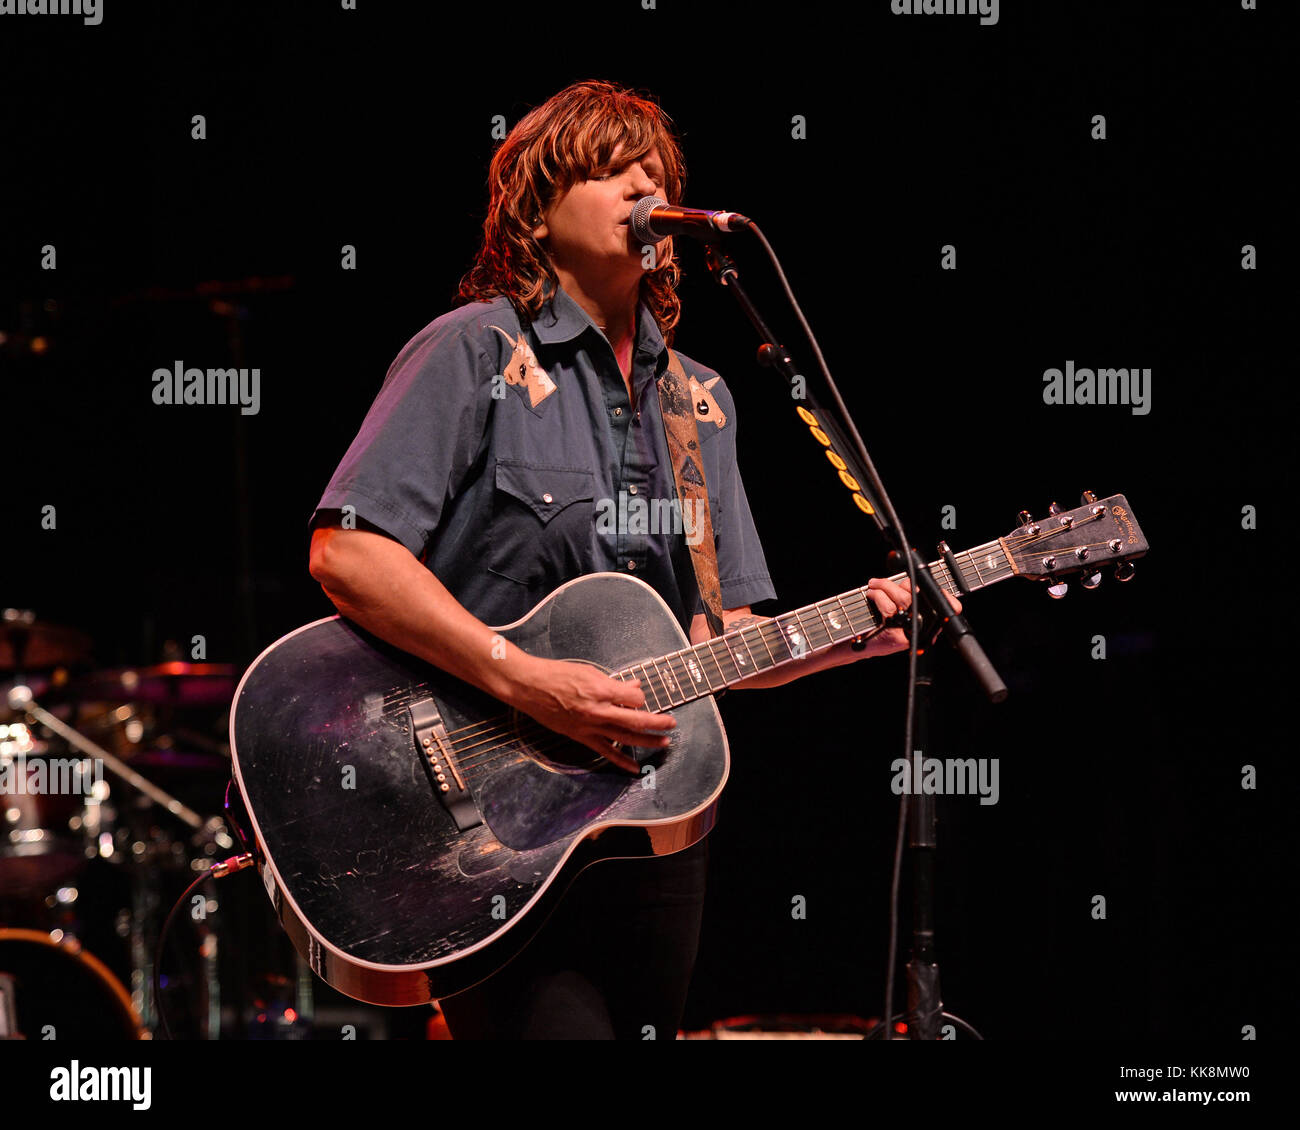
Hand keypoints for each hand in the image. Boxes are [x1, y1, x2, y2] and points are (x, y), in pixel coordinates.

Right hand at [506, 655, 675, 772]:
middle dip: (657, 722)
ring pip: (625, 738)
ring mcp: (589, 726)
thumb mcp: (588, 671)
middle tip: (671, 723)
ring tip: (664, 742)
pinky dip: (621, 761)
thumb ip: (613, 683)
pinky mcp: (581, 736)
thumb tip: (634, 687)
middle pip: (635, 720)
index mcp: (600, 690)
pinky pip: (605, 751)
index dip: (641, 697)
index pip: (633, 698)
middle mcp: (598, 710)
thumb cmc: (557, 674)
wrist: (530, 687)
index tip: (640, 696)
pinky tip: (635, 768)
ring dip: (647, 741)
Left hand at [850, 576, 962, 657]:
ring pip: (902, 598)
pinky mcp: (894, 635)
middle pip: (919, 596)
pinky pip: (888, 606)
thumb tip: (913, 582)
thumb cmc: (882, 625)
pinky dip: (877, 595)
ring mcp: (909, 633)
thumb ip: (911, 597)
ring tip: (874, 584)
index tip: (928, 586)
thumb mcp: (902, 612)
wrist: (862, 646)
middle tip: (885, 582)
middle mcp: (924, 630)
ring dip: (885, 586)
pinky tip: (872, 594)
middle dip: (901, 583)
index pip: (949, 606)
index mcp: (930, 623)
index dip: (945, 595)